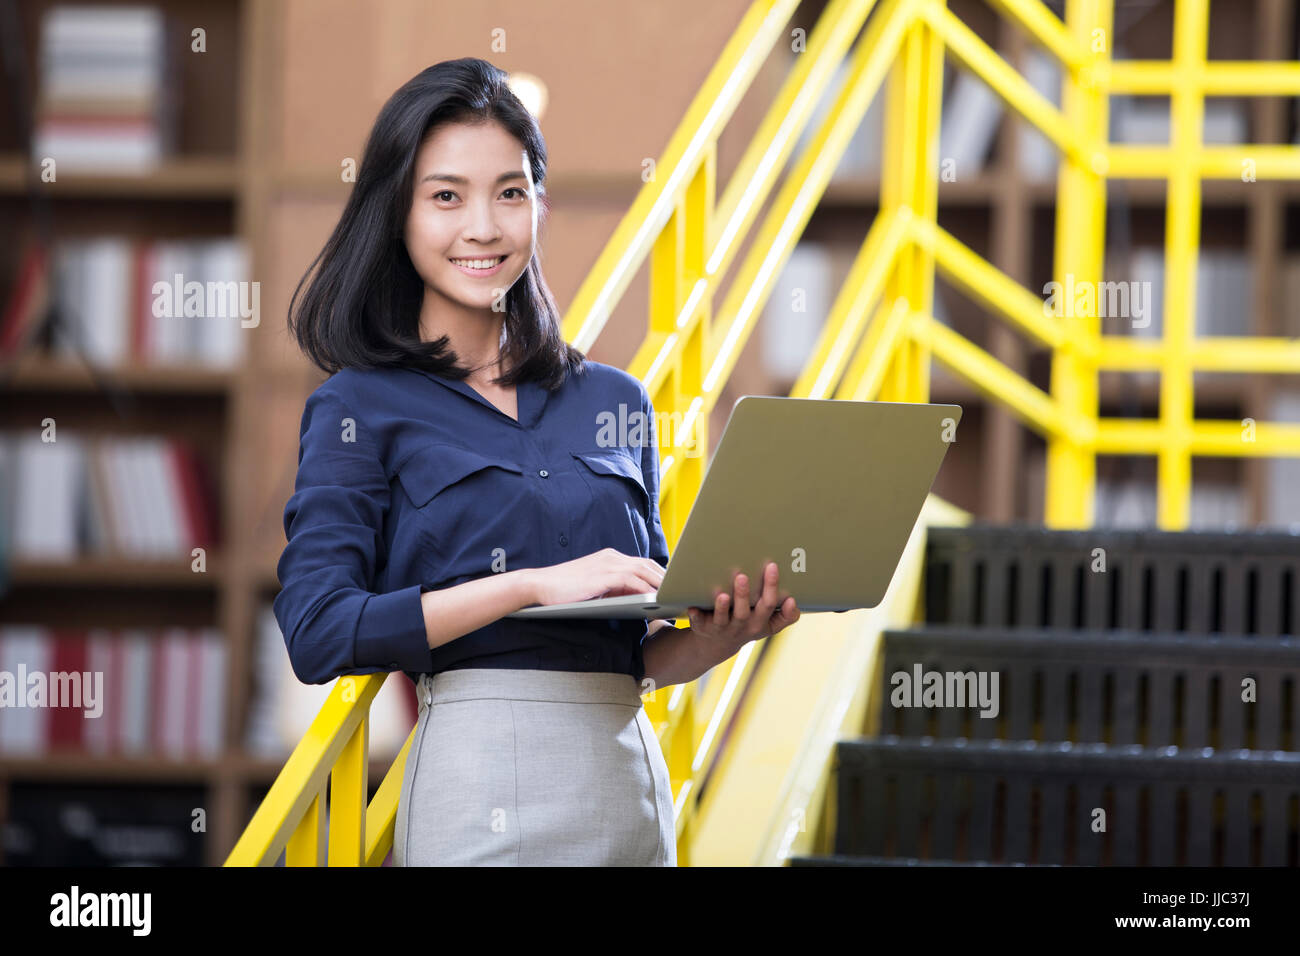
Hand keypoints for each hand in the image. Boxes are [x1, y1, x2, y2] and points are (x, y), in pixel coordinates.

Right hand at [528, 548, 664, 605]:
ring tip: (675, 596)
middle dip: (666, 578)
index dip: (659, 573)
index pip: (641, 563)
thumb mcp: (593, 587)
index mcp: (609, 558)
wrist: (540, 586)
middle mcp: (611, 557)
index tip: (673, 585)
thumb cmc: (564, 590)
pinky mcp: (602, 575)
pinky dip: (646, 589)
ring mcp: (607, 565)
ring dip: (661, 583)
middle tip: (682, 591)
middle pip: (647, 565)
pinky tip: (656, 599)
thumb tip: (632, 600)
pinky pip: (631, 581)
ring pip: (643, 571)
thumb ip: (612, 588)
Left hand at [686, 561, 799, 651]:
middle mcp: (741, 626)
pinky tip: (692, 608)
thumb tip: (794, 601)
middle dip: (744, 595)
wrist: (716, 646)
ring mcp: (722, 628)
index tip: (772, 566)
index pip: (768, 605)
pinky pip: (699, 623)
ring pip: (723, 618)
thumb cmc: (747, 626)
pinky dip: (696, 616)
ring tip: (722, 595)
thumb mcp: (769, 625)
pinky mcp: (703, 628)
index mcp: (759, 622)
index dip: (772, 588)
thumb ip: (786, 616)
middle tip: (742, 576)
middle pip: (745, 612)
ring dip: (722, 607)